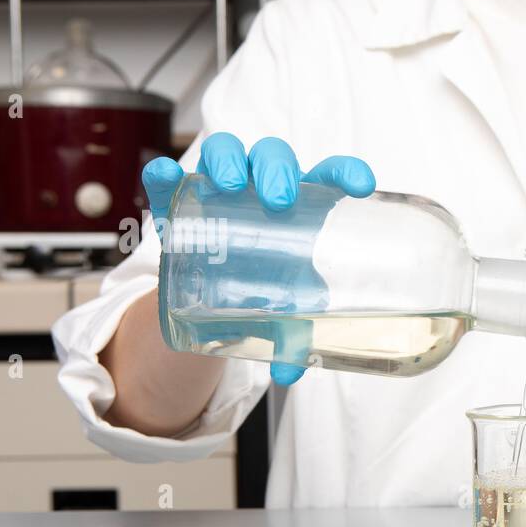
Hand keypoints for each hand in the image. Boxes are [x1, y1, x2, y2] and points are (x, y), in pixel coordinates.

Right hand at [141, 133, 375, 385]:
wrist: (212, 300)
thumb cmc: (263, 291)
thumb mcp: (283, 314)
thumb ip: (292, 340)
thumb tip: (291, 372)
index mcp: (302, 208)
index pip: (328, 176)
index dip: (345, 173)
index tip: (362, 186)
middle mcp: (262, 190)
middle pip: (274, 159)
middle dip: (278, 170)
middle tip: (280, 200)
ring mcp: (217, 191)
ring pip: (224, 153)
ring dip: (228, 160)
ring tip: (231, 185)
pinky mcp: (176, 203)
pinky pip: (166, 180)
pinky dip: (163, 174)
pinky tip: (166, 176)